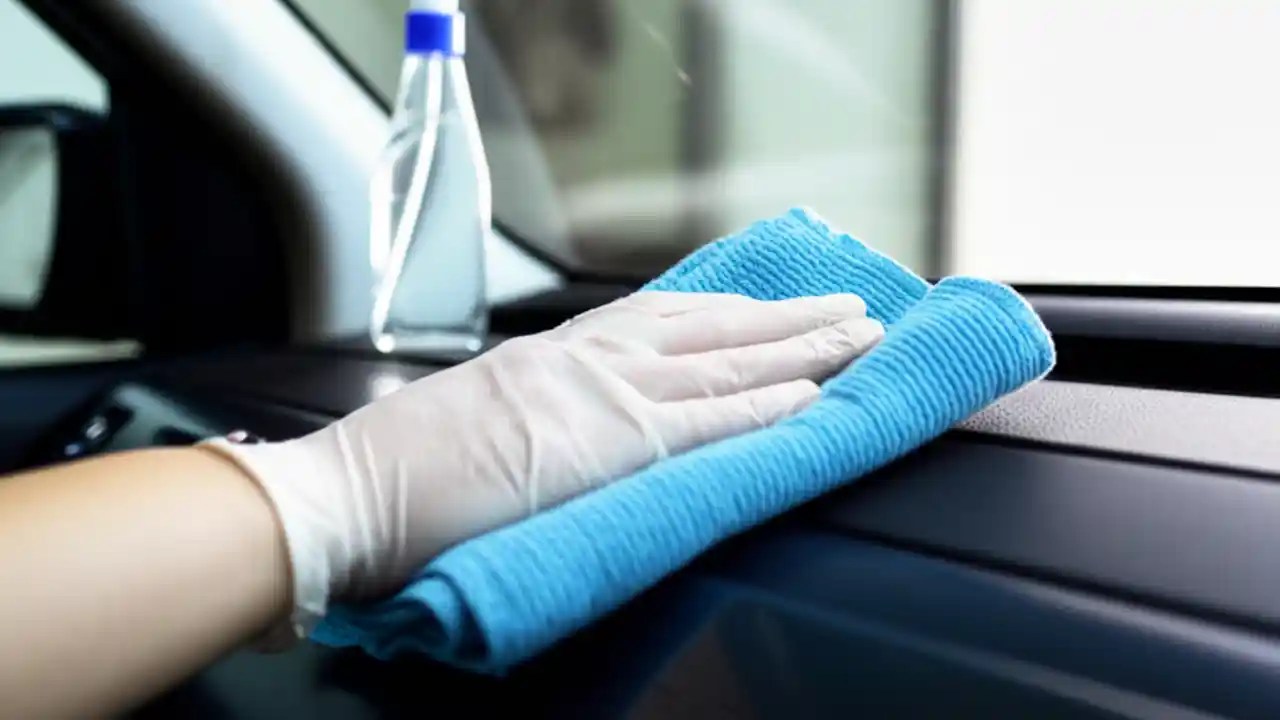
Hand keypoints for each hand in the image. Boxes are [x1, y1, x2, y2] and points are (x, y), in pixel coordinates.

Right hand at [205, 291, 881, 634]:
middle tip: (852, 307)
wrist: (355, 494)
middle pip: (712, 327)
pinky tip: (815, 398)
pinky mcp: (610, 445)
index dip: (728, 310)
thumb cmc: (398, 470)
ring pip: (726, 362)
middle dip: (789, 319)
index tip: (772, 302)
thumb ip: (535, 413)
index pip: (662, 318)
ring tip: (862, 339)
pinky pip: (708, 419)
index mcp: (555, 354)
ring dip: (802, 350)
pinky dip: (766, 405)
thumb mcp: (477, 417)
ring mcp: (602, 396)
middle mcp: (587, 360)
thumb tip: (562, 428)